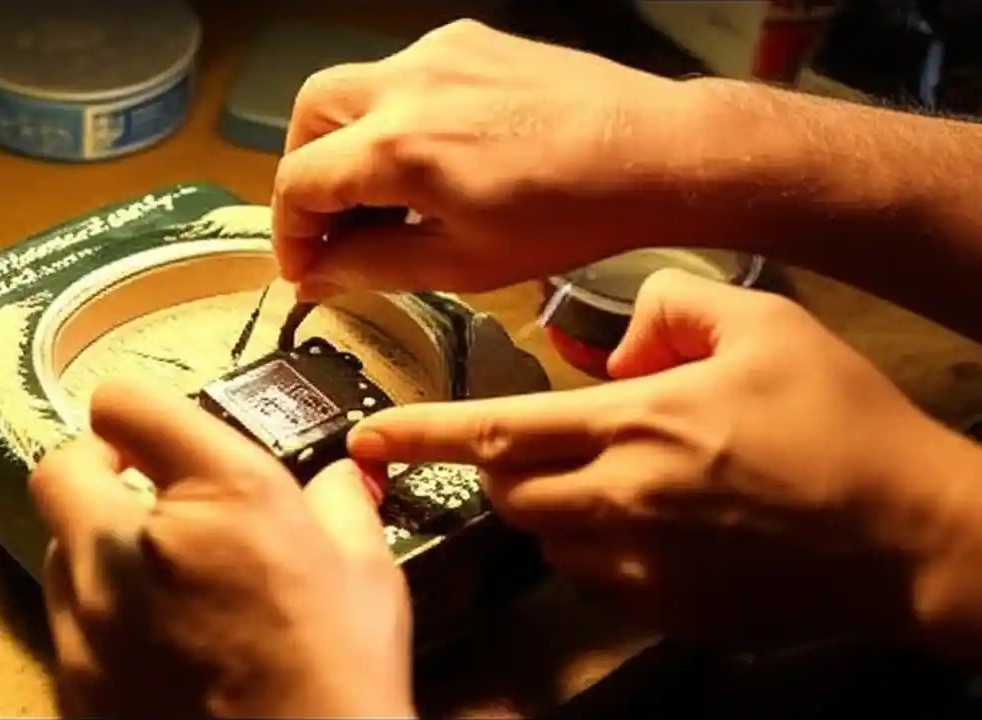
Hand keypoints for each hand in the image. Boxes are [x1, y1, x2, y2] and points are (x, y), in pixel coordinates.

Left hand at [29, 377, 413, 718]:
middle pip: (62, 468)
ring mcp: (94, 616)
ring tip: (150, 568)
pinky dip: (96, 608)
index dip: (135, 406)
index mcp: (219, 496)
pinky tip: (150, 633)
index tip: (150, 428)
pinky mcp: (74, 676)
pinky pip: (65, 618)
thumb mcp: (366, 572)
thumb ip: (340, 504)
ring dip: (94, 540)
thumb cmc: (339, 680)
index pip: (125, 401)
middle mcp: (137, 544)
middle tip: (135, 485)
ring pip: (57, 546)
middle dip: (94, 466)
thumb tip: (340, 479)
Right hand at [272, 19, 723, 295]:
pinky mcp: (470, 40)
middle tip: (332, 225)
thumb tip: (317, 276)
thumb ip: (371, 267)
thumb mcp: (460, 264)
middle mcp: (406, 84)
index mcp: (398, 148)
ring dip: (345, 142)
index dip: (291, 235)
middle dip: (306, 174)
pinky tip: (432, 159)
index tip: (306, 268)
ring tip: (384, 197)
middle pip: (307, 118)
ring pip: (351, 89)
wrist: (651, 153)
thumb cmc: (569, 216)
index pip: (299, 183)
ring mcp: (439, 52)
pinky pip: (403, 75)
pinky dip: (393, 116)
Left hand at [346, 270, 981, 652]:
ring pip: (545, 535)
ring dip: (552, 499)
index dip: (420, 434)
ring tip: (615, 471)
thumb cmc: (845, 427)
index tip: (366, 436)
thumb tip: (616, 342)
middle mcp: (623, 504)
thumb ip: (669, 307)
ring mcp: (641, 568)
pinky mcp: (666, 611)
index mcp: (637, 428)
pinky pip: (594, 575)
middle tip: (538, 434)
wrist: (916, 536)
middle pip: (507, 489)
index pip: (496, 431)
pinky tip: (655, 518)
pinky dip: (597, 541)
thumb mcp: (764, 324)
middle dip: (500, 460)